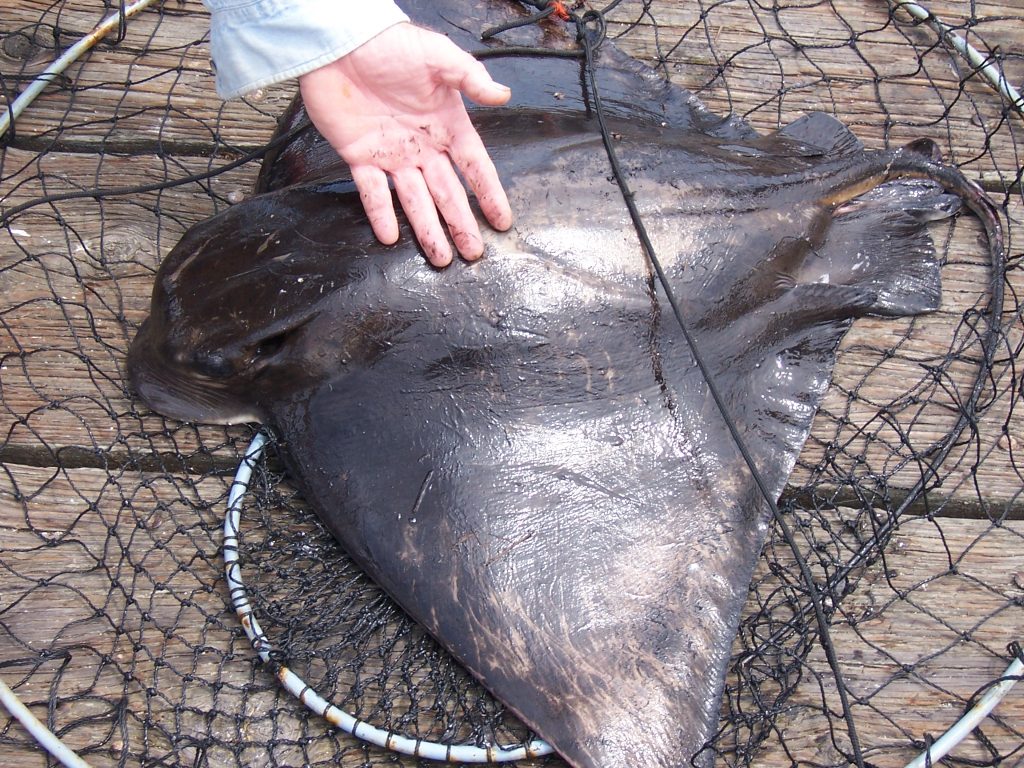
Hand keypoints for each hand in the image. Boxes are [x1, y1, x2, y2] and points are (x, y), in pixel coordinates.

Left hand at [299, 23, 513, 266]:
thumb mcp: (438, 55)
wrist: (340, 40)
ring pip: (415, 200)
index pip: (474, 166)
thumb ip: (470, 77)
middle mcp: (422, 146)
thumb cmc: (391, 43)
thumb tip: (502, 96)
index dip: (488, 194)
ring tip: (440, 258)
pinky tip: (390, 236)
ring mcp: (391, 154)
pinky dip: (380, 213)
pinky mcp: (359, 156)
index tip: (502, 221)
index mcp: (446, 124)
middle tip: (474, 253)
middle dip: (461, 224)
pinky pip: (372, 192)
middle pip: (447, 193)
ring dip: (427, 229)